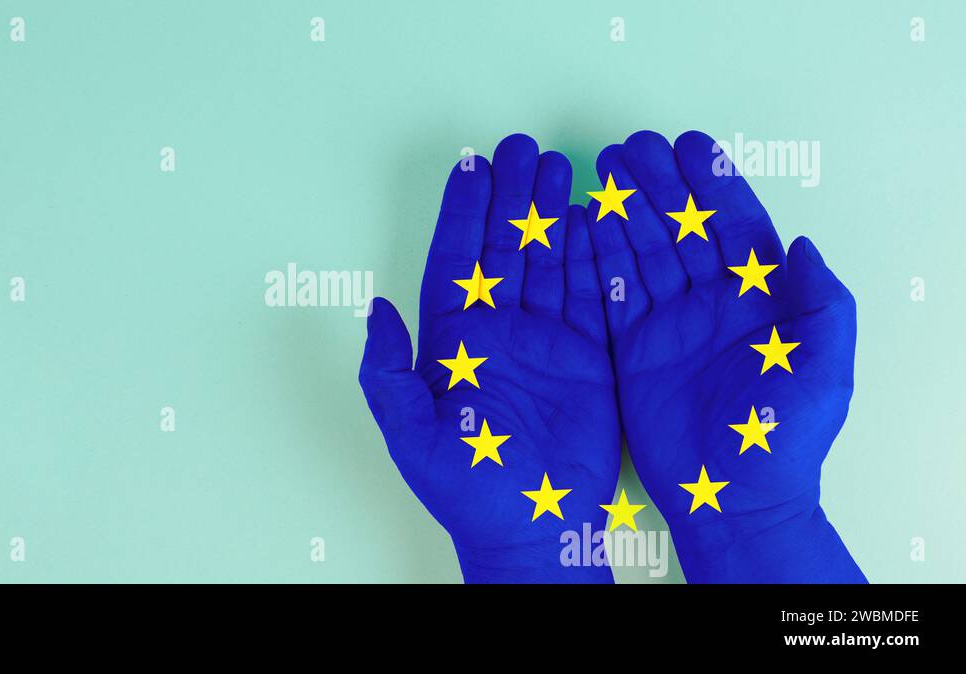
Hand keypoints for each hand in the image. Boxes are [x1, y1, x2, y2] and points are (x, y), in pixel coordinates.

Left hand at [359, 134, 620, 582]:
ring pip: (545, 263)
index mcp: (452, 345)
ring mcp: (542, 344)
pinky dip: (591, 256)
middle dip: (510, 198)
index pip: (454, 263)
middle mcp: (496, 335)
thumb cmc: (466, 491)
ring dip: (550, 215)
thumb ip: (388, 374)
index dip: (461, 215)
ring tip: (559, 167)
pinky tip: (593, 218)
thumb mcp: (412, 436)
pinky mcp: (584, 359)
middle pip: (501, 250)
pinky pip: (588, 296)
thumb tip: (372, 310)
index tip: (471, 167)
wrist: (531, 530)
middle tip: (521, 148)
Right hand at [584, 130, 864, 582]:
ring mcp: (669, 325)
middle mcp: (711, 304)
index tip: (690, 146)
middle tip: (631, 148)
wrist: (734, 496)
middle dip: (656, 184)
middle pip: (680, 228)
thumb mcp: (824, 370)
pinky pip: (612, 295)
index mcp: (760, 300)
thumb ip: (822, 304)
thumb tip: (802, 246)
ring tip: (602, 171)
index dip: (712, 184)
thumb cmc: (784, 440)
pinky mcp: (633, 349)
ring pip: (643, 252)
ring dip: (623, 210)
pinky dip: (596, 260)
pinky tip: (584, 225)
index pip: (734, 226)